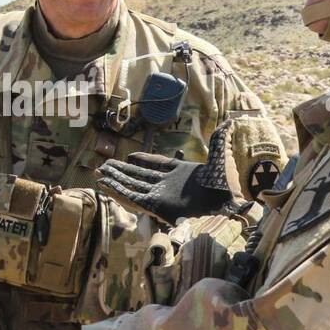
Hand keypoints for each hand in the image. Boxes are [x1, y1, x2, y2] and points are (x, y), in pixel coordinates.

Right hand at [96, 152, 229, 225]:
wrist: (226, 207)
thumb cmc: (225, 185)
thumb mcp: (221, 158)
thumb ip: (218, 141)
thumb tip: (230, 122)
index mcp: (180, 173)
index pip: (157, 164)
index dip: (144, 160)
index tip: (130, 156)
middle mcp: (167, 185)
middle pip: (140, 176)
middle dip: (123, 171)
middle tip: (105, 165)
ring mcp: (161, 195)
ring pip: (133, 186)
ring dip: (116, 180)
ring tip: (99, 174)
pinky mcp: (156, 206)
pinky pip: (133, 198)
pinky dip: (119, 191)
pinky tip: (106, 185)